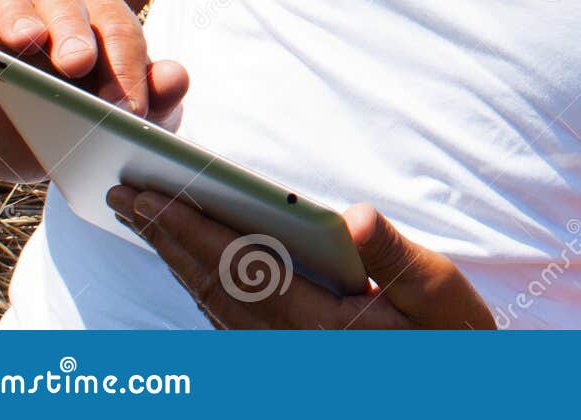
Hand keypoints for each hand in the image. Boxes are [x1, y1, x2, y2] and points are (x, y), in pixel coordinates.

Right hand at [0, 0, 188, 182]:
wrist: (43, 151)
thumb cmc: (97, 122)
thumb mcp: (131, 119)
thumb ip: (159, 99)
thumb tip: (175, 76)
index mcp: (102, 27)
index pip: (117, 30)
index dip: (125, 65)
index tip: (129, 108)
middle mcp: (54, 19)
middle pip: (66, 7)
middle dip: (74, 33)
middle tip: (77, 63)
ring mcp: (4, 35)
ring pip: (10, 4)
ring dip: (18, 18)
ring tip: (25, 39)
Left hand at [107, 185, 496, 328]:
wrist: (455, 386)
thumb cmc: (452, 338)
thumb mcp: (438, 292)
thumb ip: (395, 254)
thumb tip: (356, 217)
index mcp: (322, 326)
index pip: (241, 269)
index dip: (192, 229)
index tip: (152, 194)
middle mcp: (290, 347)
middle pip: (213, 286)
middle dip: (166, 238)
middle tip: (125, 196)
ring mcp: (285, 358)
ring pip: (213, 306)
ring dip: (176, 259)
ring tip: (145, 220)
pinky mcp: (289, 361)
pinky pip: (228, 323)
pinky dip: (201, 286)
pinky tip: (191, 265)